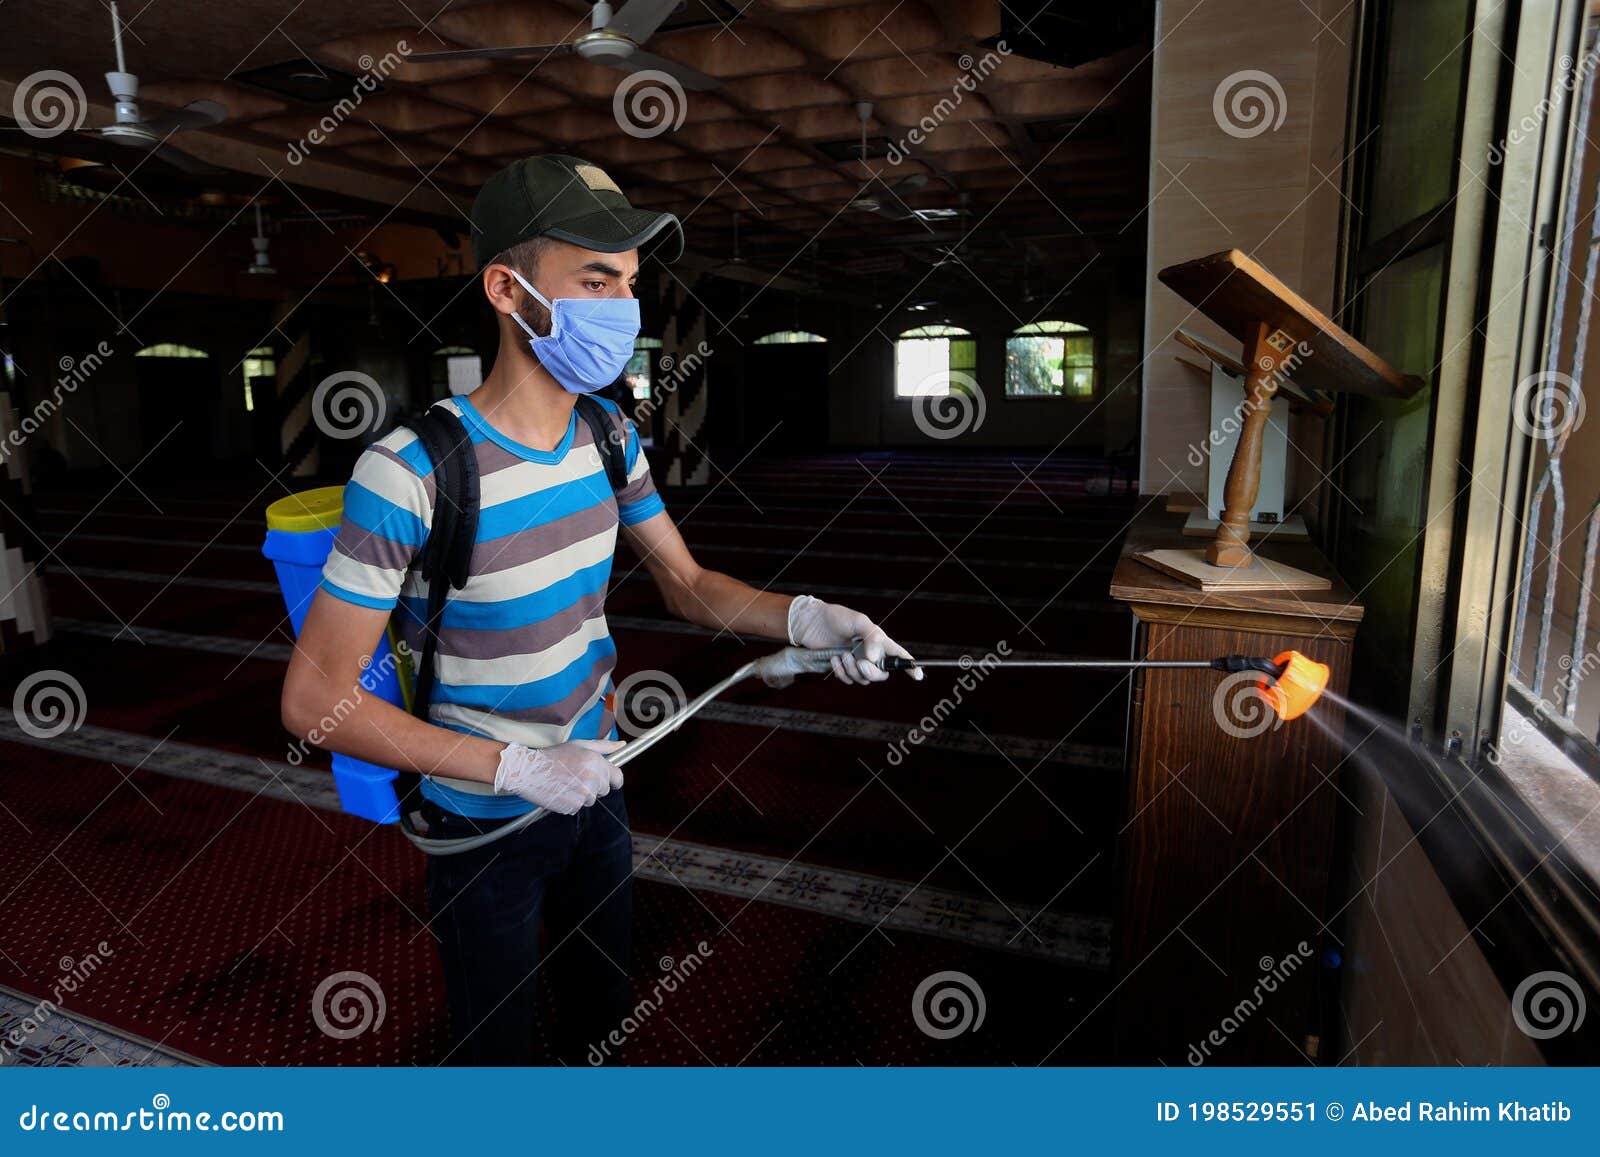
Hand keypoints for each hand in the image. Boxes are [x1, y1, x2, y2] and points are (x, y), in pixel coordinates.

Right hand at [493, 738, 624, 813]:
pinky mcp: (573, 805)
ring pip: (591, 799)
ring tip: (567, 782)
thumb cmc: (555, 756)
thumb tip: (622, 745)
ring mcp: (583, 793)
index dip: (613, 779)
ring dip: (582, 794)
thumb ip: (603, 746)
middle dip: (595, 785)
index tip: (608, 780)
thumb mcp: (580, 745)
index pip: (618, 778)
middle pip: (604, 790)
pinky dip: (572, 801)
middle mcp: (593, 778)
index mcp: (596, 762)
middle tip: (577, 775)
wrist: (530, 770)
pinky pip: (579, 806)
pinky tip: (561, 790)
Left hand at [786, 594, 921, 683]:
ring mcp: (857, 662)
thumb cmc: (837, 618)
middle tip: (861, 663)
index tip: (918, 675)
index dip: (909, 666)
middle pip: (881, 674)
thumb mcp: (859, 621)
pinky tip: (834, 659)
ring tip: (842, 655)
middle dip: (872, 672)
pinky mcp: (844, 668)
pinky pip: (848, 679)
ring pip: (864, 679)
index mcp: (879, 641)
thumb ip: (872, 637)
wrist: (812, 623)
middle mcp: (870, 654)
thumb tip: (875, 657)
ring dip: (853, 670)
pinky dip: (841, 672)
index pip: (898, 655)